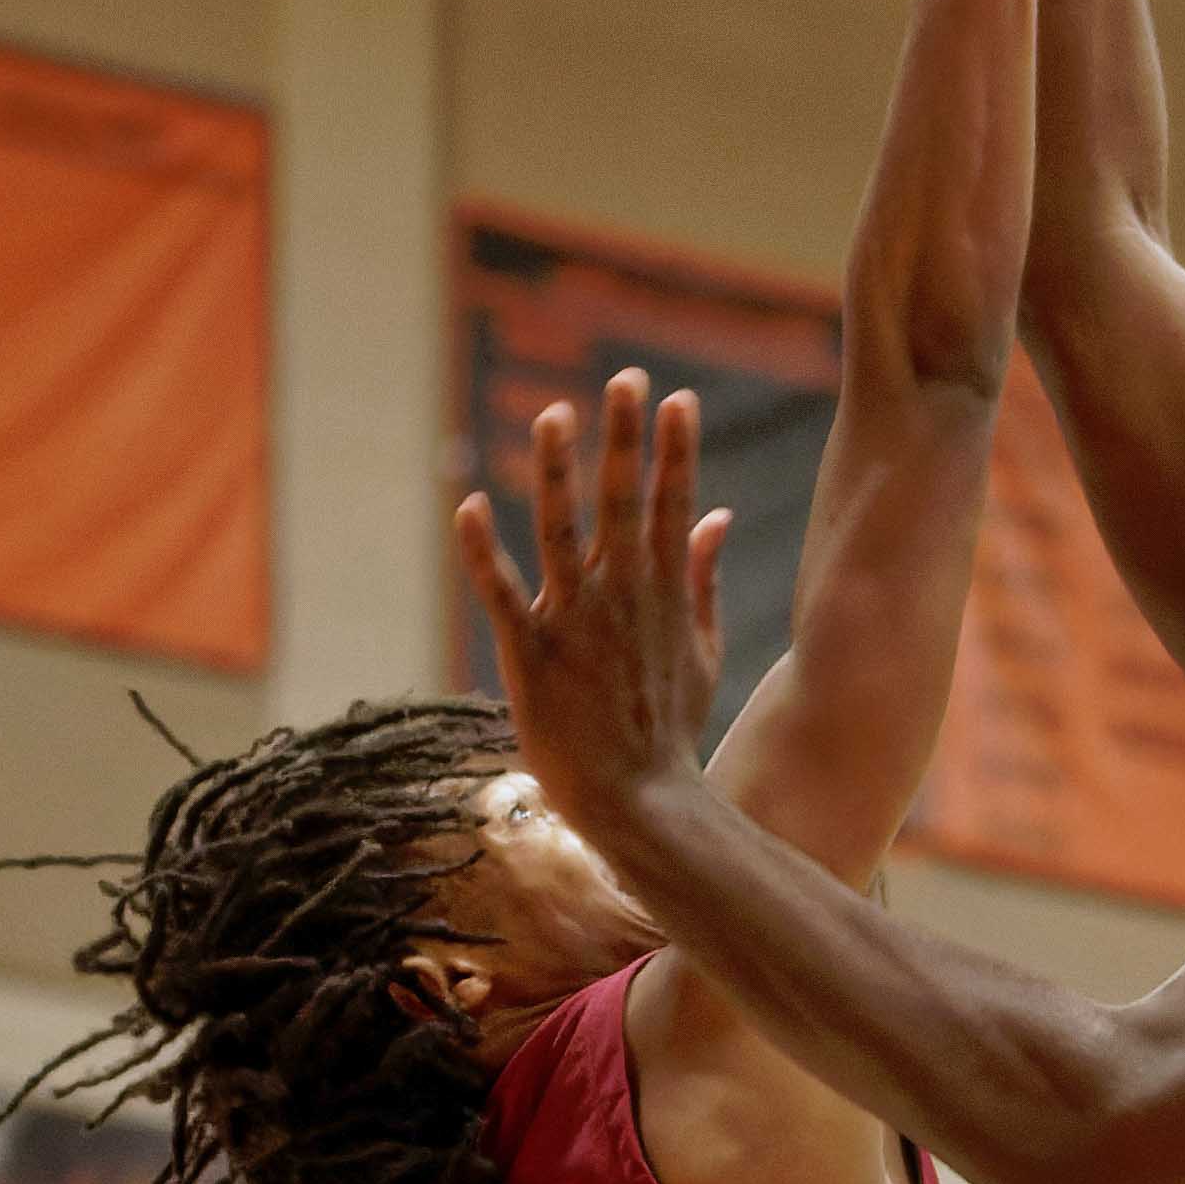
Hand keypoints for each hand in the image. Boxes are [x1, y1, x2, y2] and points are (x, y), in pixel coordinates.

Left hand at [452, 370, 732, 837]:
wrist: (639, 805)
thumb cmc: (668, 729)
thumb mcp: (702, 650)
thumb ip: (703, 577)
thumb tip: (717, 514)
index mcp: (664, 594)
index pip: (672, 505)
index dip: (675, 450)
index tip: (677, 398)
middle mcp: (622, 598)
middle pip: (623, 503)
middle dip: (625, 438)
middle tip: (626, 379)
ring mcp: (575, 625)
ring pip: (563, 532)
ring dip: (557, 472)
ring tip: (552, 414)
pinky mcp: (529, 657)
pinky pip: (501, 594)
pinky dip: (484, 551)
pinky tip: (467, 504)